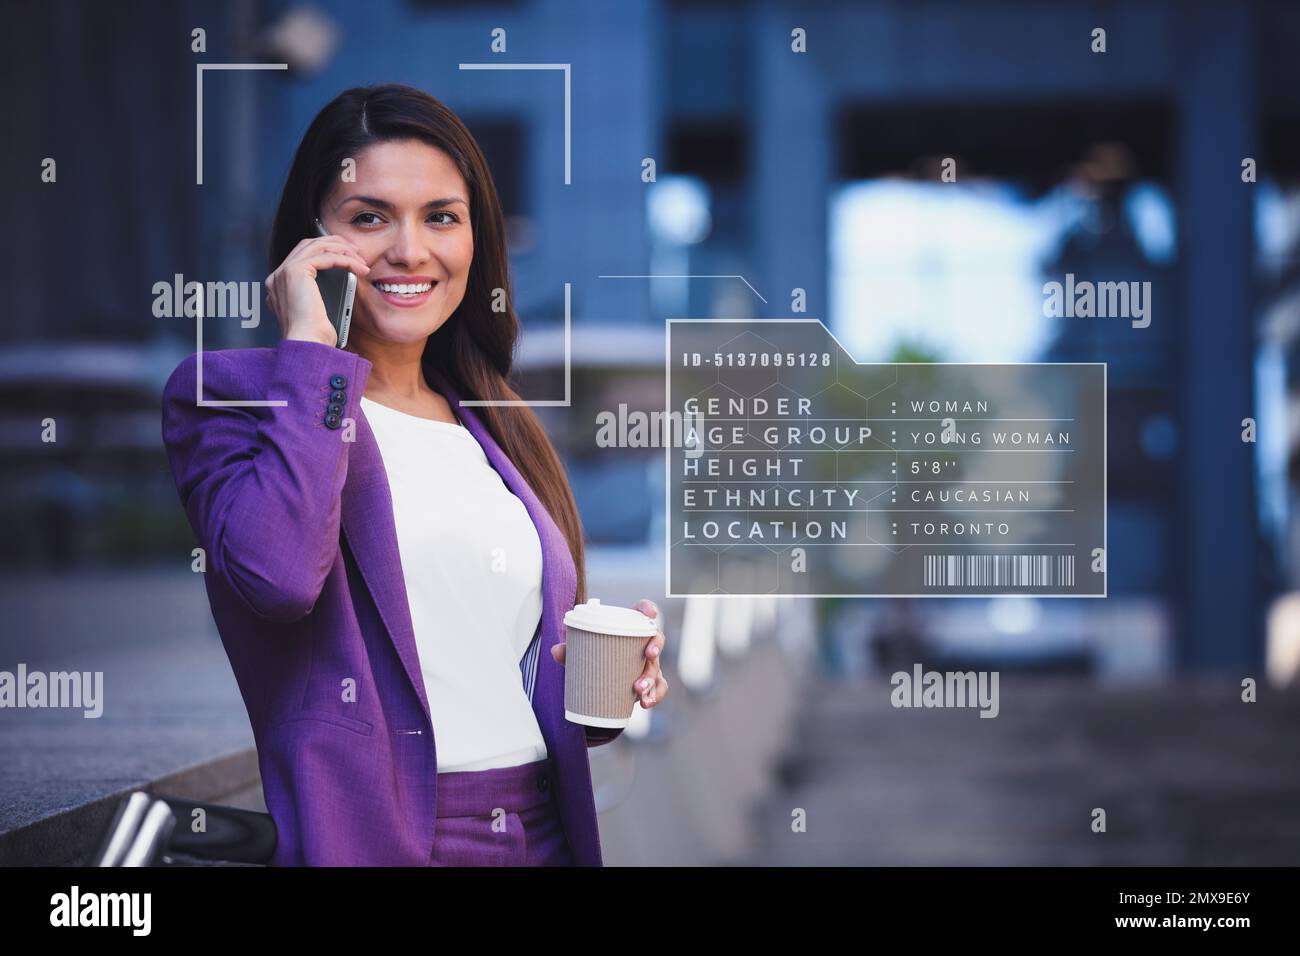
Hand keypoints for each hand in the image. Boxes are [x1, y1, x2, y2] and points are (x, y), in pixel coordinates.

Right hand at [265, 232, 369, 345]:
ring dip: (343, 249)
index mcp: (279, 285)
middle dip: (335, 244)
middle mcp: (277, 276)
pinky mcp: (295, 272)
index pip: (303, 256)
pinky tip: (359, 267)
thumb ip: (321, 294)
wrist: (307, 344)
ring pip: (317, 246)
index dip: (326, 251)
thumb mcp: (318, 311)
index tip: (347, 256)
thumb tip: (343, 280)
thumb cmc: (315, 337)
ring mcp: (284, 272)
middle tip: (356, 252)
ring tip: (361, 259)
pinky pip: (325, 256)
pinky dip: (345, 259)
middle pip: (308, 245)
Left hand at [551, 598, 668, 708]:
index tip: (651, 614)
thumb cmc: (594, 655)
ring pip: (657, 667)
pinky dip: (655, 695)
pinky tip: (645, 703)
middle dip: (656, 647)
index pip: (642, 612)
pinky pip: (659, 687)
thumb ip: (570, 650)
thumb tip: (555, 651)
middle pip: (656, 640)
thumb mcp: (582, 651)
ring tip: (639, 689)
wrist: (599, 677)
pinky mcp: (649, 682)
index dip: (648, 609)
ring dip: (652, 678)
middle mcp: (643, 643)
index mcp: (629, 627)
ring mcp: (648, 663)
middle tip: (649, 656)